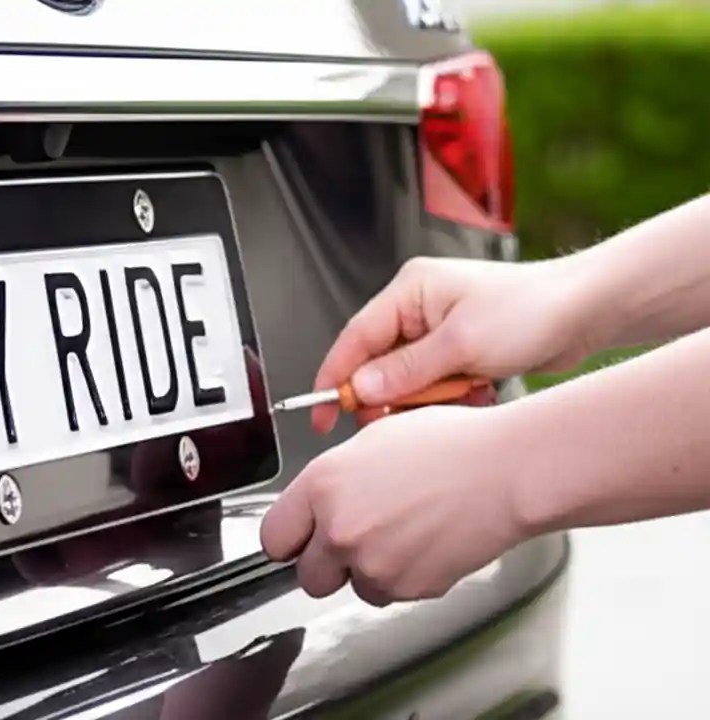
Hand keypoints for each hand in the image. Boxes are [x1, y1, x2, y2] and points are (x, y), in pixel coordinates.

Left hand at [259, 404, 528, 604]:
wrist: (506, 471)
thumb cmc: (450, 447)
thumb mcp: (371, 442)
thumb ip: (333, 480)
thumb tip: (317, 503)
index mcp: (323, 486)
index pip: (274, 537)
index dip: (290, 539)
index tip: (299, 540)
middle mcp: (340, 529)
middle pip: (307, 576)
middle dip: (326, 563)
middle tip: (354, 540)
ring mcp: (373, 563)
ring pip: (351, 587)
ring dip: (367, 572)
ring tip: (400, 535)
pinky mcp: (407, 587)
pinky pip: (389, 594)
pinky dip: (401, 578)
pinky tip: (423, 544)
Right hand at [312, 256, 591, 433]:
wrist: (588, 312)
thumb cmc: (534, 309)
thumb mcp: (461, 345)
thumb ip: (405, 371)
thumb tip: (360, 389)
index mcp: (409, 291)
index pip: (355, 339)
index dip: (336, 378)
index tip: (324, 413)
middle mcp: (418, 308)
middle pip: (378, 364)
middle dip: (393, 394)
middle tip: (402, 419)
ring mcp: (438, 330)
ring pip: (407, 379)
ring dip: (429, 397)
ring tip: (463, 395)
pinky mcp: (457, 350)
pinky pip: (434, 384)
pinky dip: (449, 396)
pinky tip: (476, 392)